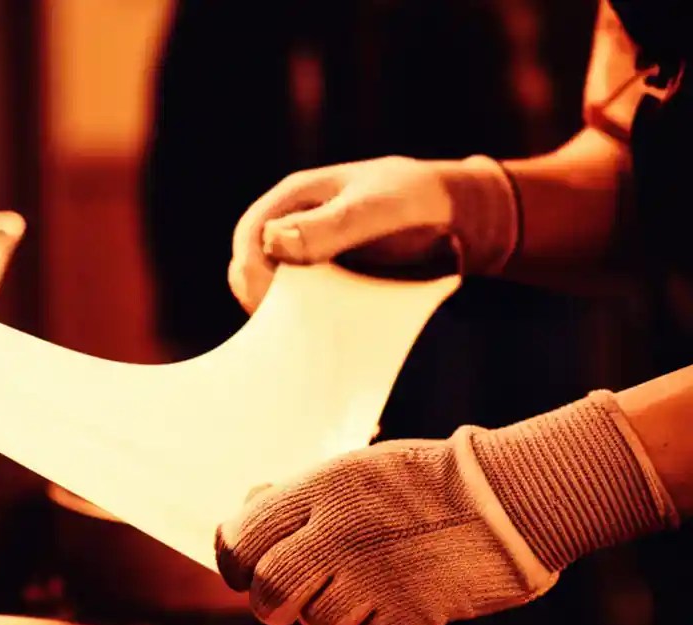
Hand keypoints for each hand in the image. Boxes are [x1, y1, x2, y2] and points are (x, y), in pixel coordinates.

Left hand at [215, 391, 676, 624]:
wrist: (510, 498)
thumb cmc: (423, 482)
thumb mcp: (352, 469)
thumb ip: (296, 498)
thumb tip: (240, 521)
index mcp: (320, 488)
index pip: (241, 538)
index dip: (232, 561)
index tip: (242, 568)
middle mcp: (339, 532)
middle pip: (268, 592)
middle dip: (269, 600)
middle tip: (287, 595)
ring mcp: (374, 575)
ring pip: (314, 624)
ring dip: (323, 616)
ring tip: (353, 590)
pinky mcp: (409, 613)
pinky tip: (381, 606)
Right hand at [227, 155, 519, 312]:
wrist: (456, 216)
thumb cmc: (418, 201)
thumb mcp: (379, 208)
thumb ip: (331, 225)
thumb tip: (274, 242)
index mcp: (296, 198)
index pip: (251, 234)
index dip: (252, 268)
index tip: (269, 301)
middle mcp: (292, 226)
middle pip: (252, 266)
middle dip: (261, 298)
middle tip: (284, 332)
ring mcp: (305, 254)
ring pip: (271, 289)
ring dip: (280, 315)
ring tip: (303, 342)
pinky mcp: (323, 279)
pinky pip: (299, 303)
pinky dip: (303, 322)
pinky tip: (319, 341)